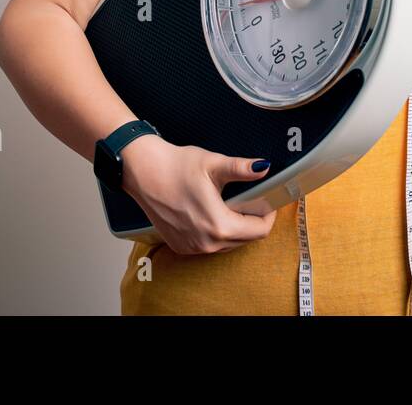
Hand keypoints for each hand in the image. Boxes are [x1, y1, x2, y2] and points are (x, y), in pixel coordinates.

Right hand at [120, 135, 277, 254]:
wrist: (142, 172)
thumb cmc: (175, 166)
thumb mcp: (213, 164)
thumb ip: (241, 168)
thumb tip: (264, 167)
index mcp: (218, 225)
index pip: (259, 231)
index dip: (268, 216)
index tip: (267, 201)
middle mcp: (206, 243)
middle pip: (245, 239)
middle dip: (252, 221)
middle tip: (250, 199)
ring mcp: (192, 248)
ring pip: (228, 244)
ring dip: (235, 228)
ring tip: (230, 204)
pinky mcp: (181, 247)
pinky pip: (209, 245)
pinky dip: (216, 233)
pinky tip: (210, 212)